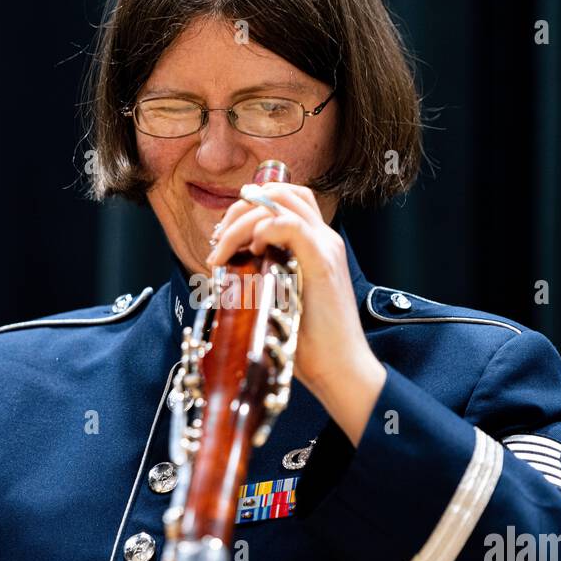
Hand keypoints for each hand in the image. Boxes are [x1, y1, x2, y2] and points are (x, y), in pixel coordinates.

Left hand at [205, 184, 386, 444]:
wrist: (341, 368)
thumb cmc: (310, 344)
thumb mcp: (283, 299)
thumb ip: (266, 277)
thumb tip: (229, 272)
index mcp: (317, 244)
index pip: (285, 199)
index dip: (249, 207)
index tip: (224, 237)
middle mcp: (325, 238)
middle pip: (280, 192)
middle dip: (239, 209)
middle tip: (218, 242)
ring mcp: (326, 248)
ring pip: (280, 202)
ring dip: (242, 220)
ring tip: (224, 249)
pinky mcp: (322, 264)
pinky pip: (290, 226)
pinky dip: (263, 230)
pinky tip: (251, 252)